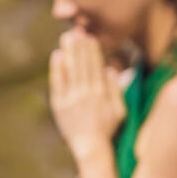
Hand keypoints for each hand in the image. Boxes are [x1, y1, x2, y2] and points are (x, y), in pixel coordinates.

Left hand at [49, 28, 125, 157]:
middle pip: (83, 65)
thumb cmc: (108, 129)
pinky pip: (57, 84)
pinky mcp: (59, 105)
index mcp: (101, 93)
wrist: (90, 148)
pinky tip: (56, 56)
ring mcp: (71, 99)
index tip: (90, 37)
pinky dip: (57, 69)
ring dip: (69, 52)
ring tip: (66, 37)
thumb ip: (116, 89)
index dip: (93, 50)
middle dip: (80, 46)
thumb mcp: (120, 110)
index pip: (96, 66)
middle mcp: (85, 93)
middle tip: (77, 30)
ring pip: (70, 70)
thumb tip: (110, 69)